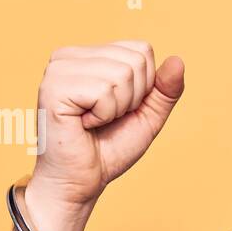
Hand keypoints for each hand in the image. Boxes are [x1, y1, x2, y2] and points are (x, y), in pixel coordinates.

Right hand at [28, 40, 184, 230]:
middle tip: (105, 118)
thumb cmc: (108, 149)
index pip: (141, 50)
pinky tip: (83, 124)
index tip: (118, 108)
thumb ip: (165, 90)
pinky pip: (104, 91)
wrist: (81, 181)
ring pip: (122, 74)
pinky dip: (104, 114)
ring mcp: (58, 69)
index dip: (144, 87)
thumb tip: (178, 59)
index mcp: (88, 55)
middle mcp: (69, 55)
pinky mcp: (53, 86)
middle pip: (134, 61)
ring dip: (117, 108)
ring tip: (93, 121)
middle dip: (132, 99)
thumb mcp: (147, 115)